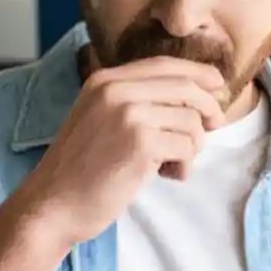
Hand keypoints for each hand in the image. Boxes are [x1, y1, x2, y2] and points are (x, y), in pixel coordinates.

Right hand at [13, 55, 226, 248]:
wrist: (52, 204)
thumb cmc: (79, 171)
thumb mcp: (99, 120)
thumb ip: (132, 103)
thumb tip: (190, 97)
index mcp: (105, 81)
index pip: (163, 65)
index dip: (197, 73)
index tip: (217, 85)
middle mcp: (116, 90)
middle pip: (185, 88)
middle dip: (207, 109)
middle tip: (214, 128)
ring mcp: (128, 114)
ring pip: (190, 119)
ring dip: (191, 146)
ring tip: (171, 166)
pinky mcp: (141, 143)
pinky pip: (187, 146)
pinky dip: (184, 164)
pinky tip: (166, 175)